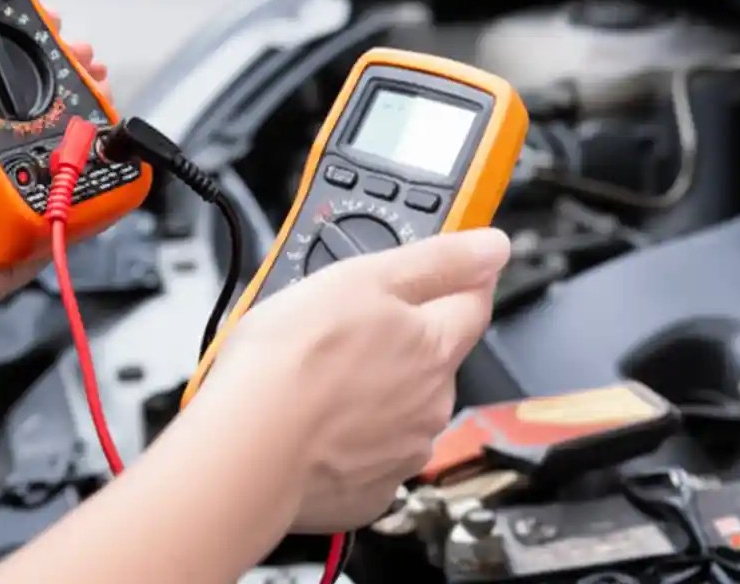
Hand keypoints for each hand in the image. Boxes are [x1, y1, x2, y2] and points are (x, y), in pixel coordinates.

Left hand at [0, 13, 108, 348]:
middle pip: (48, 111)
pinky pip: (75, 210)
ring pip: (69, 155)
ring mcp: (14, 194)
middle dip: (75, 80)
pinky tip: (104, 161)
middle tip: (86, 62)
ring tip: (100, 99)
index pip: (5, 77)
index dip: (30, 49)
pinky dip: (96, 190)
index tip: (49, 26)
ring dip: (93, 127)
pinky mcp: (32, 231)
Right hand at [211, 228, 511, 532]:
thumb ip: (436, 261)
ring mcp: (402, 452)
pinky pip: (369, 455)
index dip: (462, 278)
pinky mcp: (369, 492)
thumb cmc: (292, 363)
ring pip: (401, 407)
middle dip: (400, 340)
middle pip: (433, 358)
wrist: (246, 452)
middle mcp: (431, 404)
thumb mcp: (363, 278)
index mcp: (435, 348)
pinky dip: (349, 439)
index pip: (474, 302)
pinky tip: (314, 424)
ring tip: (318, 379)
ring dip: (374, 391)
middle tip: (344, 328)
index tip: (445, 269)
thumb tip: (492, 247)